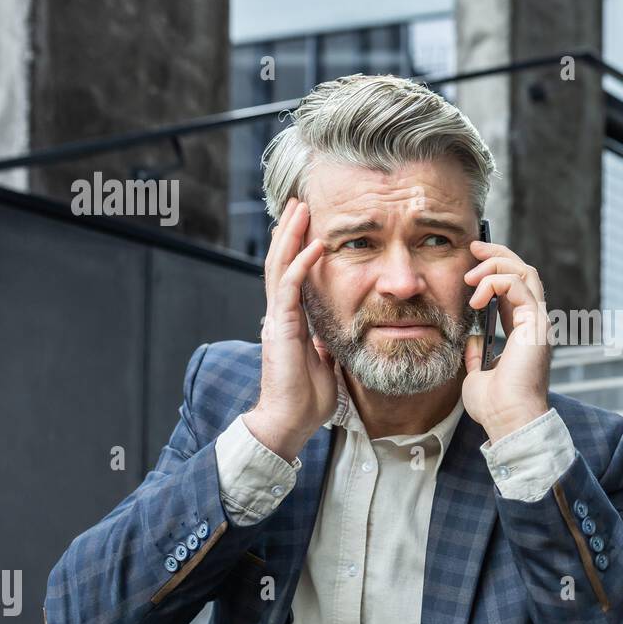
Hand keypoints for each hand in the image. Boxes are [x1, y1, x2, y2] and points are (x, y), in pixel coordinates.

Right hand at [245, 197, 338, 461]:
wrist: (290, 422)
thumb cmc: (308, 398)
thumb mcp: (327, 362)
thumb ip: (330, 343)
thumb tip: (344, 333)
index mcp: (291, 320)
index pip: (292, 274)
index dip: (298, 247)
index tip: (310, 224)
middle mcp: (281, 314)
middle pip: (282, 261)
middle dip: (291, 230)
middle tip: (300, 201)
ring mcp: (278, 318)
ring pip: (280, 265)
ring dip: (292, 235)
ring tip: (301, 208)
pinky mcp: (281, 327)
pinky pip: (291, 287)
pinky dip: (303, 263)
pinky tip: (316, 244)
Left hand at [462, 239, 551, 442]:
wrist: (508, 420)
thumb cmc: (495, 405)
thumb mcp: (477, 373)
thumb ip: (477, 353)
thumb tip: (471, 339)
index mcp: (523, 331)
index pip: (514, 287)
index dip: (495, 269)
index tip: (472, 260)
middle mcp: (534, 322)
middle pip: (524, 271)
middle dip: (498, 254)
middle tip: (474, 248)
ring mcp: (538, 321)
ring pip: (525, 272)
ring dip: (495, 265)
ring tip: (471, 276)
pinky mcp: (536, 323)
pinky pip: (519, 285)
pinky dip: (496, 283)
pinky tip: (476, 298)